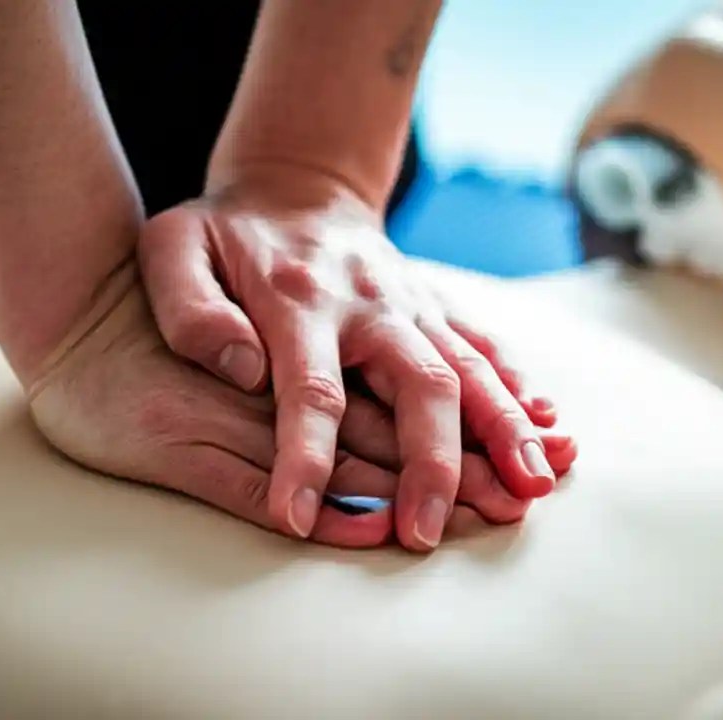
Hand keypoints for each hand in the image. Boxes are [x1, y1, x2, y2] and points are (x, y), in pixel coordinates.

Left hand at [28, 261, 575, 550]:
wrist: (292, 182)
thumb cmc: (223, 231)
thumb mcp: (174, 249)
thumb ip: (189, 308)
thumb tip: (242, 370)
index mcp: (300, 299)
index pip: (309, 391)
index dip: (304, 459)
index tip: (296, 520)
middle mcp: (370, 303)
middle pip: (418, 385)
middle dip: (431, 463)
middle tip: (426, 533)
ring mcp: (411, 303)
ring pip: (470, 369)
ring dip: (503, 432)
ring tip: (527, 492)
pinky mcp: (433, 305)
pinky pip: (485, 345)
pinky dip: (519, 389)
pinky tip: (548, 432)